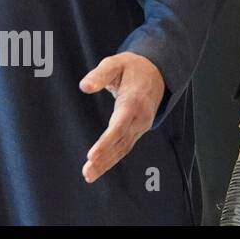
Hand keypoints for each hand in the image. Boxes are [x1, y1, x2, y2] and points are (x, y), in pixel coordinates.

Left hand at [78, 52, 164, 183]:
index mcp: (134, 101)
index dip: (106, 142)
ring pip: (123, 148)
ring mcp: (141, 126)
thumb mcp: (114, 63)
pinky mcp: (137, 129)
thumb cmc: (130, 67)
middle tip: (87, 173)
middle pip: (121, 143)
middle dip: (104, 159)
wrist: (156, 72)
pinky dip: (112, 158)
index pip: (119, 126)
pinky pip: (125, 146)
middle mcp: (140, 118)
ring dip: (107, 163)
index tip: (92, 155)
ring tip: (89, 175)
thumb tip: (84, 87)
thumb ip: (99, 75)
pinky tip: (99, 167)